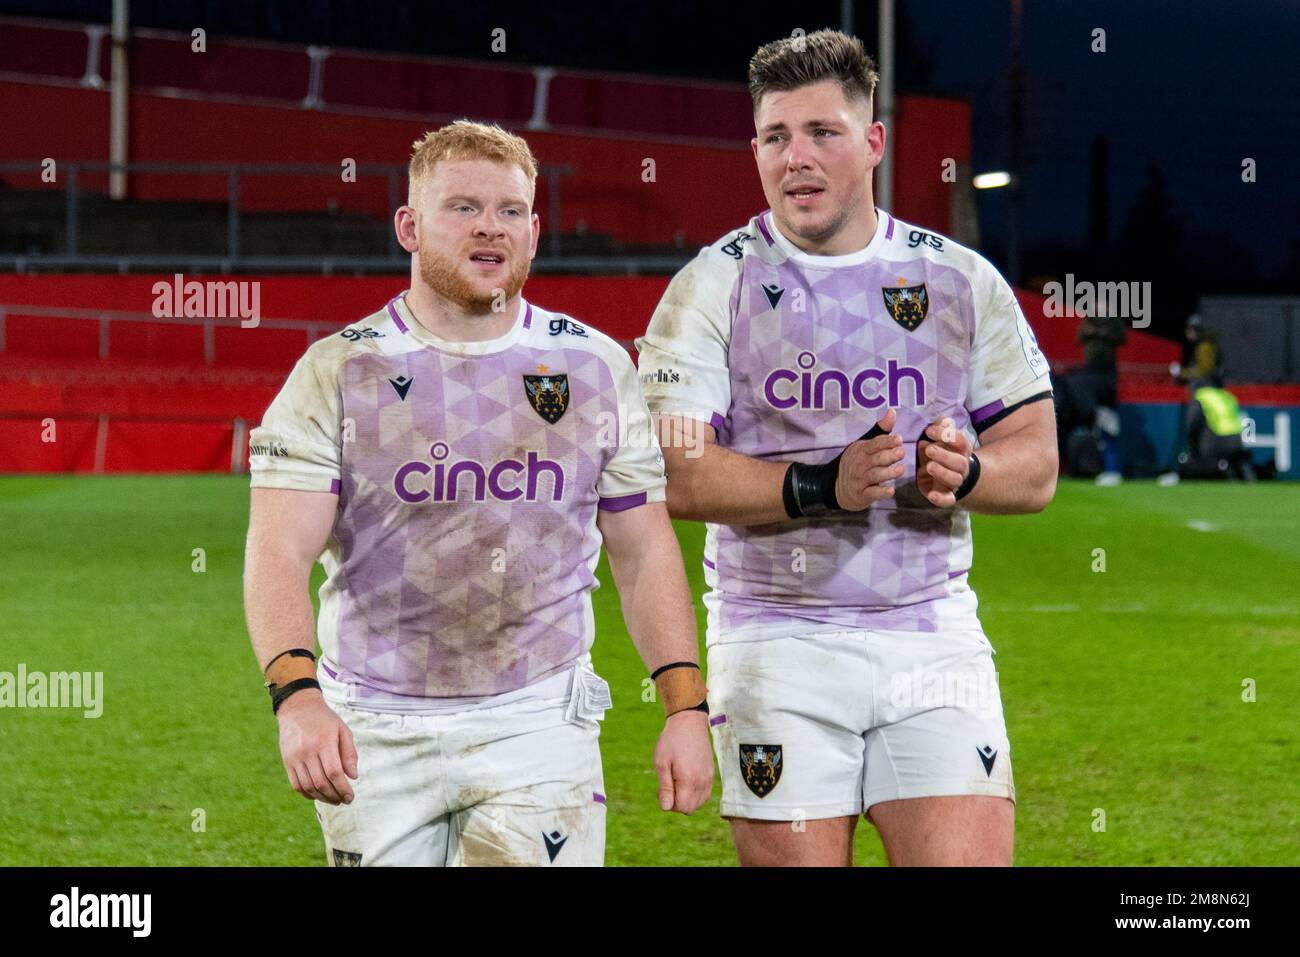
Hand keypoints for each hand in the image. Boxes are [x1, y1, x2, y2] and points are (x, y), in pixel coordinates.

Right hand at [277, 690, 358, 804]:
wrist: (298, 708)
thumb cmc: (325, 719)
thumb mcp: (343, 730)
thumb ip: (349, 753)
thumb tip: (353, 777)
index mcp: (324, 742)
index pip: (334, 772)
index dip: (343, 788)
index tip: (350, 797)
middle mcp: (307, 751)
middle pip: (321, 783)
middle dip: (334, 796)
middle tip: (344, 800)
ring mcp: (295, 757)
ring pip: (308, 787)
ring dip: (322, 798)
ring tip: (333, 800)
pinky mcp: (287, 761)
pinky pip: (296, 784)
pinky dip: (308, 794)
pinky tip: (318, 795)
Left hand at [653, 709, 714, 813]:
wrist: (689, 723)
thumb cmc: (672, 741)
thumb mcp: (661, 763)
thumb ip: (665, 788)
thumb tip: (666, 808)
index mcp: (689, 779)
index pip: (682, 807)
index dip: (670, 804)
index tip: (662, 790)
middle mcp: (702, 781)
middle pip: (691, 808)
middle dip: (677, 803)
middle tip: (668, 786)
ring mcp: (709, 778)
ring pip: (699, 803)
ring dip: (687, 800)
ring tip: (676, 783)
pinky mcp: (711, 773)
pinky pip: (705, 794)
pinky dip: (695, 794)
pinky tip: (686, 781)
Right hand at [835, 408, 904, 510]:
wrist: (837, 487)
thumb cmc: (857, 463)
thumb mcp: (865, 445)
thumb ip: (881, 430)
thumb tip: (893, 411)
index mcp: (862, 450)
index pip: (875, 443)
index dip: (887, 441)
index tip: (899, 439)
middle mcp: (861, 464)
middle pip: (877, 459)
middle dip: (889, 455)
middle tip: (901, 452)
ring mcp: (861, 480)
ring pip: (876, 475)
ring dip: (888, 473)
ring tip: (900, 470)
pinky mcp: (862, 494)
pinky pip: (872, 493)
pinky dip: (881, 493)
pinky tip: (890, 491)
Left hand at [917, 415, 972, 506]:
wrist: (951, 478)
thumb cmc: (943, 454)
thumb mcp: (940, 442)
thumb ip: (940, 431)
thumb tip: (942, 419)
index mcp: (961, 450)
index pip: (960, 441)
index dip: (947, 435)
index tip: (929, 431)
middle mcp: (962, 466)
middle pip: (959, 462)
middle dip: (944, 455)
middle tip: (929, 449)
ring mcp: (955, 482)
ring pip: (954, 479)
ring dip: (943, 473)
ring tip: (929, 467)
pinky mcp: (948, 495)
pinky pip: (948, 499)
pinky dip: (941, 499)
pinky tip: (932, 495)